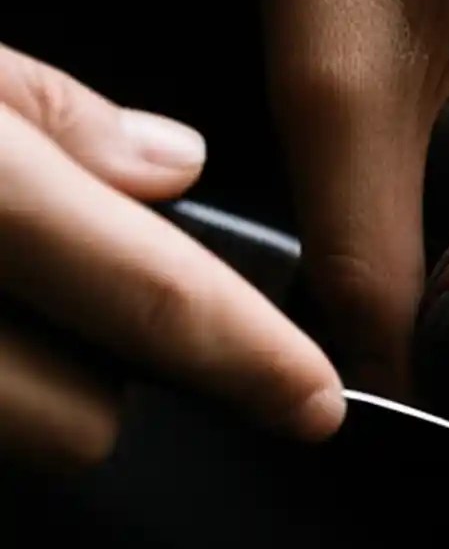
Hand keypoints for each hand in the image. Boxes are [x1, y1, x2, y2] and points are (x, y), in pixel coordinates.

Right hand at [0, 44, 344, 470]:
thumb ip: (51, 113)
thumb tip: (175, 163)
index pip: (156, 296)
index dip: (255, 357)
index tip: (317, 399)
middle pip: (80, 424)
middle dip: (115, 382)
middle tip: (99, 307)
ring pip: (20, 435)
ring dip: (42, 386)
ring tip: (22, 300)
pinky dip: (2, 379)